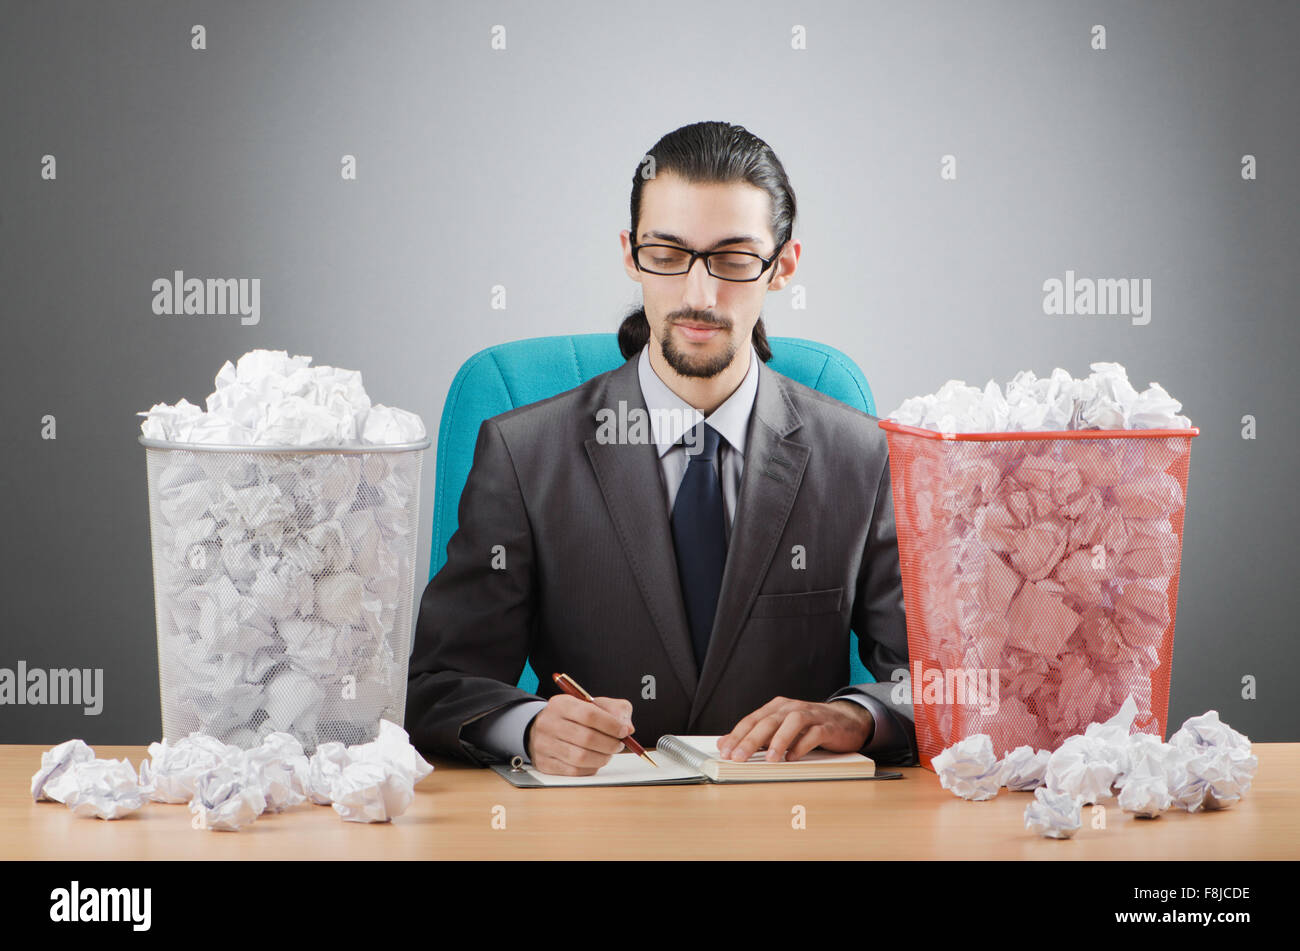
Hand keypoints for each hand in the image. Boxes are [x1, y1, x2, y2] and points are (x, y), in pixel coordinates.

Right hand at [524, 694, 633, 775]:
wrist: (544, 727)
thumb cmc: (574, 716)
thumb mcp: (594, 704)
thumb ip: (615, 710)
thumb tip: (628, 728)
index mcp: (562, 704)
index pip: (590, 715)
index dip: (611, 725)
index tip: (624, 731)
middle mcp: (549, 723)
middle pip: (586, 738)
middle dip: (610, 744)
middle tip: (619, 745)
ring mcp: (544, 745)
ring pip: (581, 757)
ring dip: (602, 758)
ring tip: (608, 753)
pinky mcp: (544, 763)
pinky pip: (574, 771)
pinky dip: (591, 768)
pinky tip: (595, 761)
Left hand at [717, 697, 873, 762]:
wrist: (846, 720)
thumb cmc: (808, 726)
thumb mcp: (779, 729)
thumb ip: (754, 735)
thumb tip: (725, 744)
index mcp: (777, 707)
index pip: (752, 720)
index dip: (737, 735)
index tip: (725, 752)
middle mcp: (791, 708)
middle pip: (768, 721)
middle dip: (751, 740)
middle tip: (739, 757)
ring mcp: (811, 715)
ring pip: (792, 723)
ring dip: (779, 740)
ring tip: (769, 759)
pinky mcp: (828, 726)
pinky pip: (814, 733)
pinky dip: (803, 745)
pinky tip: (793, 758)